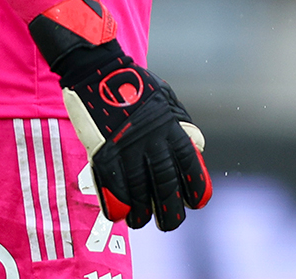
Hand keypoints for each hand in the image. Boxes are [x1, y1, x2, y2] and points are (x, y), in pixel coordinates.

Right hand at [29, 0, 211, 229]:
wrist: (96, 71)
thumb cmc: (134, 86)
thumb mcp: (167, 99)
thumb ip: (182, 125)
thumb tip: (198, 146)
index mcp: (170, 128)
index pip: (190, 166)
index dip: (195, 189)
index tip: (195, 203)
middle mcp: (151, 141)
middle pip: (166, 186)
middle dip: (170, 213)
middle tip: (169, 224)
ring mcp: (126, 149)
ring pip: (139, 193)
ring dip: (141, 214)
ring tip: (141, 220)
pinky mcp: (102, 153)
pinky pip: (112, 189)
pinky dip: (117, 206)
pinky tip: (120, 214)